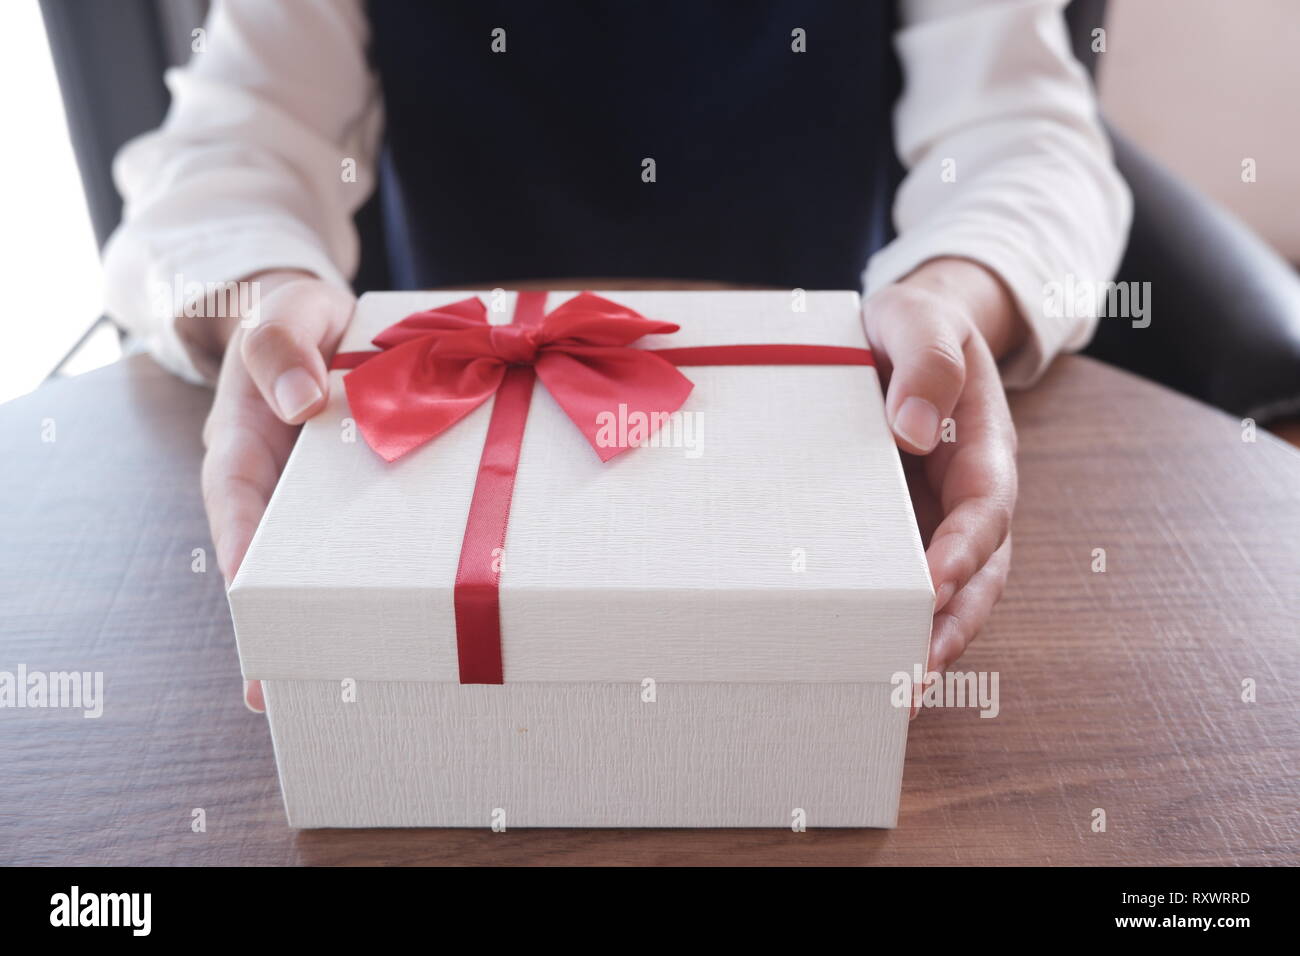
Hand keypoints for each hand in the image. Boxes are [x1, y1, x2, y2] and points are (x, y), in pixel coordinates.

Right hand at [189, 271, 355, 712]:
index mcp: (244, 445)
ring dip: (342, 614)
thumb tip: (303, 401)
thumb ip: (280, 346)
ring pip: (325, 561)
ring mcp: (321, 498)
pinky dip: (391, 575)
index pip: (233, 504)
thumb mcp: (280, 313)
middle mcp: (279, 485)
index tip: (247, 601)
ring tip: (363, 679)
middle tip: (291, 685)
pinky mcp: (365, 497)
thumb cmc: (293, 315)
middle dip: (284, 619)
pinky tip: (423, 616)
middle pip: (274, 559)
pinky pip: (374, 538)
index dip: (238, 553)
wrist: (327, 318)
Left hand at [863, 258, 1020, 685]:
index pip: (986, 506)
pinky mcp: (902, 528)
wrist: (902, 330)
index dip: (966, 549)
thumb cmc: (914, 323)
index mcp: (983, 443)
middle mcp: (969, 491)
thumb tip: (911, 432)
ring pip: (952, 590)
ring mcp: (938, 515)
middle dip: (954, 624)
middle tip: (916, 672)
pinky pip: (906, 579)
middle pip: (981, 571)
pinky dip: (897, 619)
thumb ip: (927, 362)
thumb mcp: (922, 318)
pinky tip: (864, 657)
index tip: (934, 584)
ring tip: (892, 689)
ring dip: (929, 639)